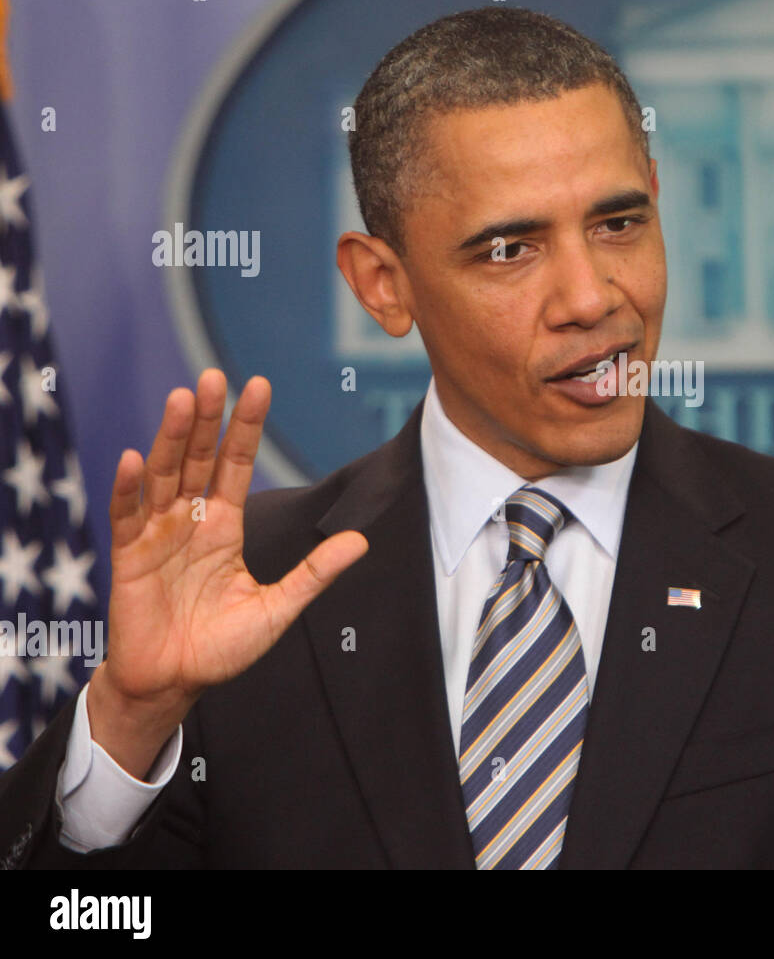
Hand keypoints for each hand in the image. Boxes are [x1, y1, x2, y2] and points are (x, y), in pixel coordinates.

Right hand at [87, 370, 367, 777]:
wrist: (174, 684)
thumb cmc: (221, 647)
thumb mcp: (277, 608)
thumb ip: (314, 574)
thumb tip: (361, 542)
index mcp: (224, 526)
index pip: (235, 464)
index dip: (244, 426)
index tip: (257, 385)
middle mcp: (189, 520)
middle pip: (198, 458)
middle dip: (207, 418)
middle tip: (214, 377)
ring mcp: (156, 534)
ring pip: (164, 475)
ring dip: (171, 438)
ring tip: (182, 399)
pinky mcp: (128, 557)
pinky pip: (126, 516)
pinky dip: (128, 488)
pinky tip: (134, 457)